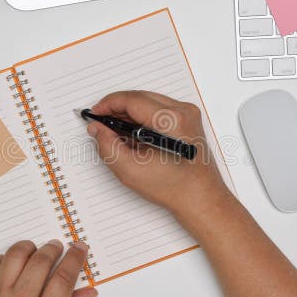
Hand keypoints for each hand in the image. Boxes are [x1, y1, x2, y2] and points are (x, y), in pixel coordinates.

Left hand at [0, 240, 97, 296]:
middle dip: (54, 249)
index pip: (65, 277)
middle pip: (42, 261)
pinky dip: (2, 258)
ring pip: (16, 255)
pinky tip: (10, 262)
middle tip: (57, 247)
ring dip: (29, 248)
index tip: (78, 249)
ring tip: (34, 250)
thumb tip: (87, 293)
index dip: (75, 258)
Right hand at [87, 91, 229, 216]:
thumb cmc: (174, 187)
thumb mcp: (130, 170)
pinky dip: (143, 118)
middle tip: (101, 122)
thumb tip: (97, 128)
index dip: (108, 104)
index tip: (95, 113)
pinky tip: (133, 134)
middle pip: (140, 97)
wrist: (201, 198)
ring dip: (130, 113)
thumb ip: (107, 145)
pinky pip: (159, 109)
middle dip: (117, 108)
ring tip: (116, 131)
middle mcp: (183, 112)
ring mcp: (188, 114)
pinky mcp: (189, 120)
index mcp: (171, 120)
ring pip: (149, 102)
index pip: (131, 100)